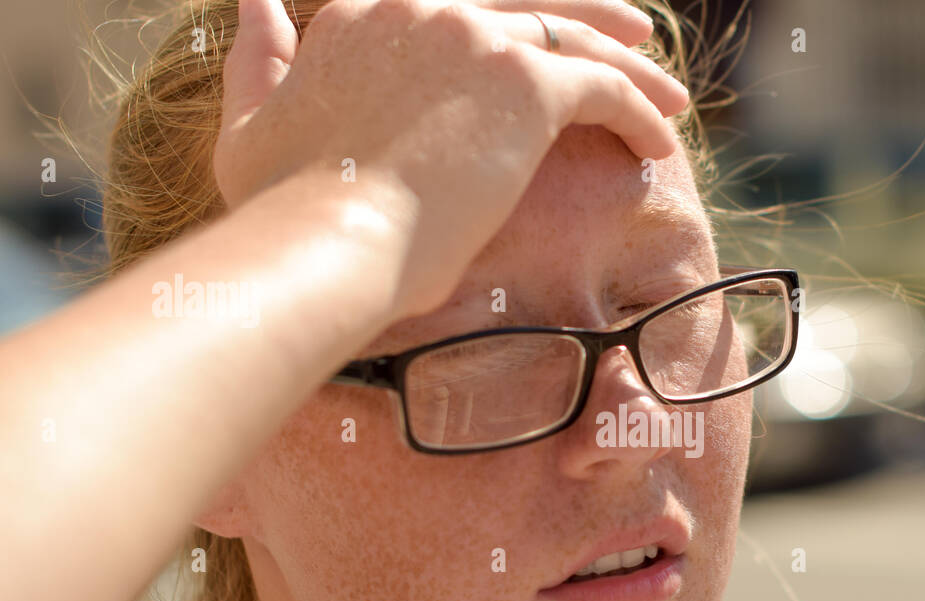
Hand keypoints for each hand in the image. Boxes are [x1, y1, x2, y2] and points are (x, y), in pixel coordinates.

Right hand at [213, 0, 689, 319]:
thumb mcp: (247, 127)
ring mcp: (475, 37)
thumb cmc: (281, 213)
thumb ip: (256, 60)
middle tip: (636, 40)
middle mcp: (421, 8)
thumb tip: (256, 4)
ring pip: (578, 38)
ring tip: (667, 98)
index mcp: (363, 14)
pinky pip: (606, 87)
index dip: (509, 21)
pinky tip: (660, 143)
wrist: (325, 242)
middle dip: (590, 15)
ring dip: (631, 67)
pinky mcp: (525, 83)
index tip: (540, 46)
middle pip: (529, 1)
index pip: (458, 3)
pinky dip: (639, 111)